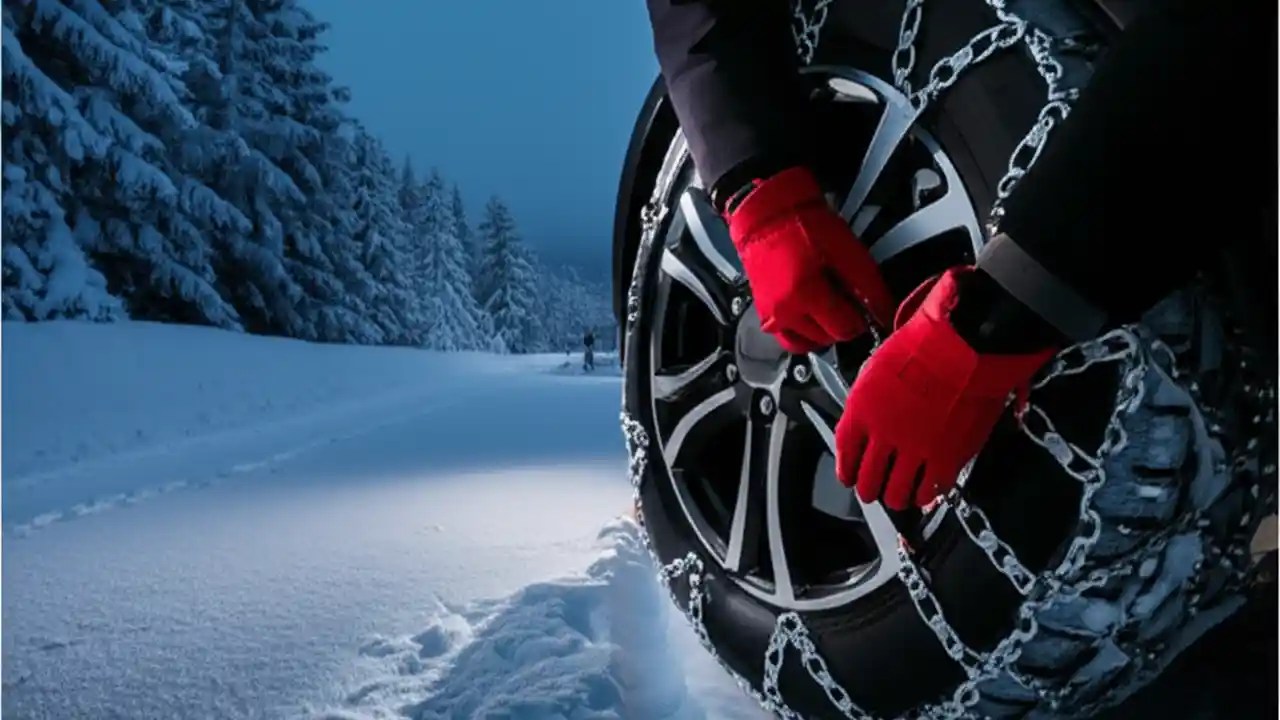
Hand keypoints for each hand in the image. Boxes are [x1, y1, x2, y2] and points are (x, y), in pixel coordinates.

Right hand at [724, 167, 893, 353]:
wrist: (768, 214)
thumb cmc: (805, 224)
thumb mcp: (846, 250)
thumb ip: (868, 286)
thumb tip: (885, 313)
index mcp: (805, 293)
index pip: (845, 329)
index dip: (861, 320)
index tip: (864, 307)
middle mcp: (784, 312)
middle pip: (829, 338)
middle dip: (843, 323)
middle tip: (846, 298)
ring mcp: (771, 317)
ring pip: (810, 342)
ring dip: (825, 330)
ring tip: (829, 305)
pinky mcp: (764, 315)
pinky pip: (790, 339)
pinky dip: (805, 334)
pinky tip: (813, 317)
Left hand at [834, 268, 1057, 509]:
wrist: (965, 344)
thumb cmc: (925, 343)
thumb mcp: (879, 367)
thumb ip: (870, 400)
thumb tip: (869, 417)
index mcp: (861, 410)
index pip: (845, 453)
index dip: (846, 470)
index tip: (848, 476)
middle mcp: (883, 434)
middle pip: (868, 480)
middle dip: (868, 489)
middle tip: (872, 490)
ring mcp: (914, 449)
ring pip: (896, 493)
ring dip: (895, 497)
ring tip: (898, 497)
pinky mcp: (946, 458)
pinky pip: (930, 490)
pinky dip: (925, 495)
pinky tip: (924, 494)